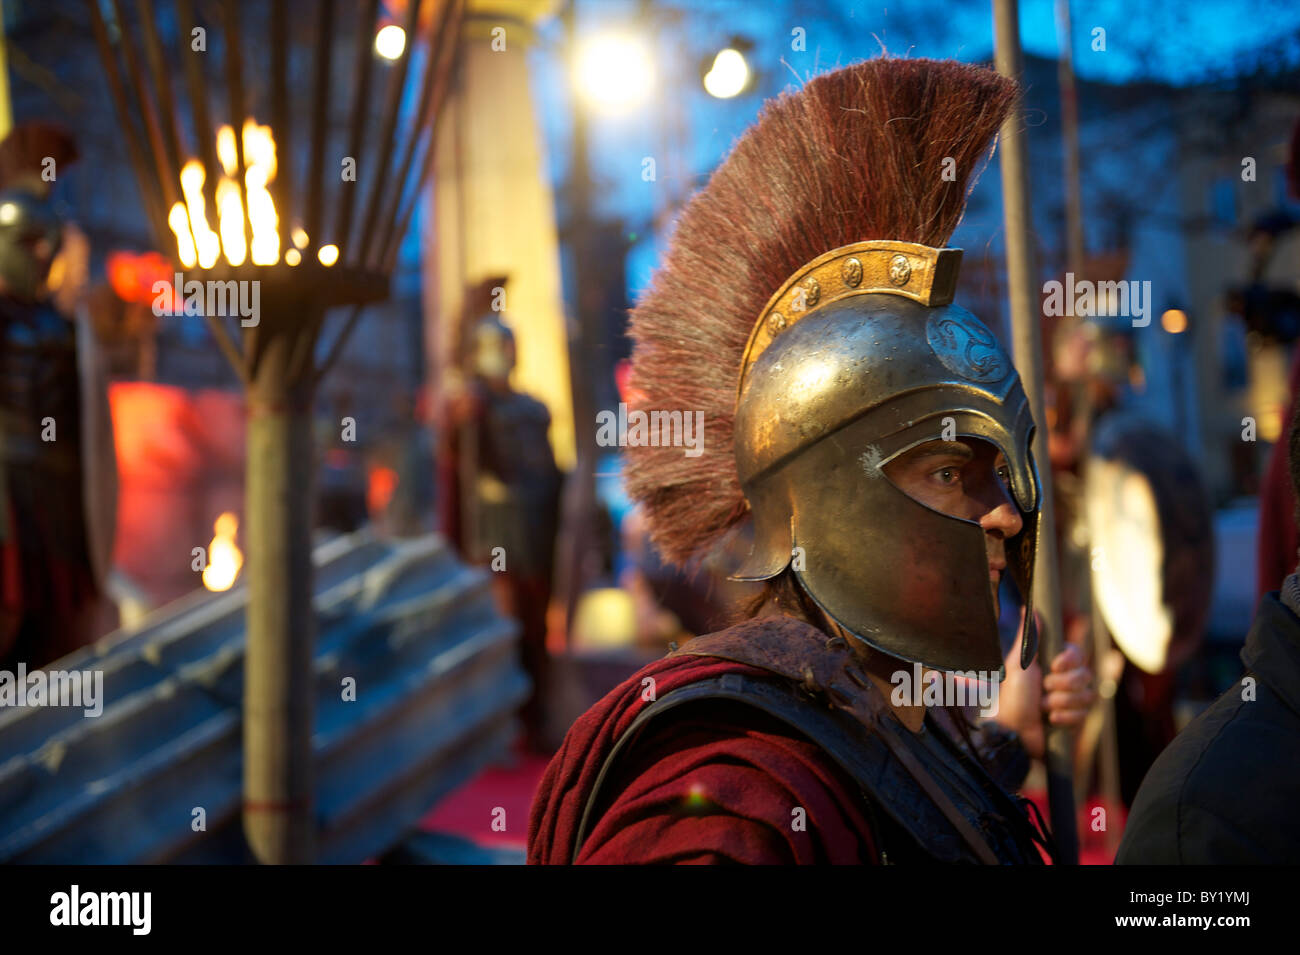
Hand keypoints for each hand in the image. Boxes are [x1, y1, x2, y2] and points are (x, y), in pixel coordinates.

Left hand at [991, 611, 1095, 758]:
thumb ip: (1028, 637)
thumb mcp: (1018, 664)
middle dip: (1062, 685)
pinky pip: (1084, 714)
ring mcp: (1071, 700)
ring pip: (1087, 696)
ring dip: (1061, 702)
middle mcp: (1065, 680)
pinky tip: (1049, 719)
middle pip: (1086, 675)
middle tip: (1042, 690)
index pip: (1078, 653)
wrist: (1012, 731)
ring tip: (1042, 707)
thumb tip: (1029, 607)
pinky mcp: (1074, 719)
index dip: (1069, 660)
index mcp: (1053, 664)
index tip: (1054, 666)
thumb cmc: (1011, 696)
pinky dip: (1064, 718)